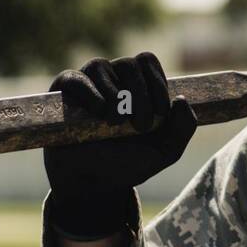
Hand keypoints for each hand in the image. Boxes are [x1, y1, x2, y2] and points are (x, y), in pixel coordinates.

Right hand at [44, 52, 197, 238]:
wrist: (91, 184)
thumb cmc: (126, 165)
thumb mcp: (164, 152)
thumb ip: (183, 128)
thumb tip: (181, 98)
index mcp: (137, 86)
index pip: (147, 62)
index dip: (158, 84)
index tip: (160, 114)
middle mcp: (111, 79)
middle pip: (130, 63)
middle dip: (141, 94)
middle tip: (140, 126)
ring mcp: (86, 84)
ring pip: (101, 66)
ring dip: (115, 95)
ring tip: (114, 123)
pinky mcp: (62, 94)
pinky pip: (76, 78)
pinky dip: (90, 93)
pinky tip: (100, 112)